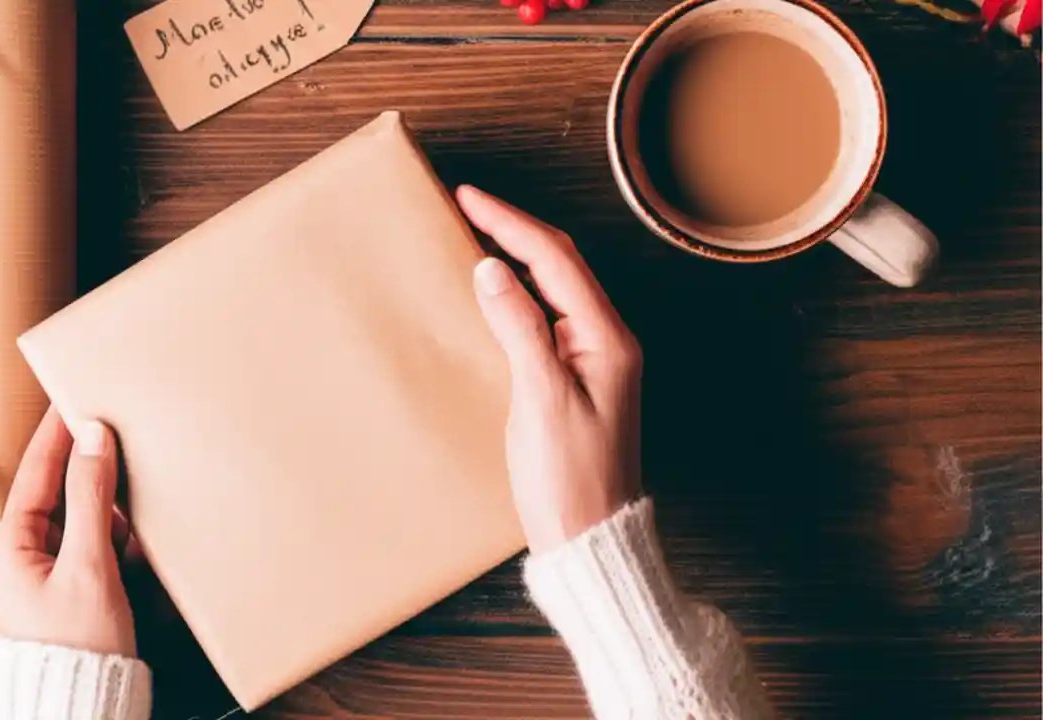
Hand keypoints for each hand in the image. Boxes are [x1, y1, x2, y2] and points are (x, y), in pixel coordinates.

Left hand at [0, 408, 136, 656]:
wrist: (84, 706)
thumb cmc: (79, 646)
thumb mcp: (89, 564)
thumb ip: (91, 497)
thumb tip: (93, 437)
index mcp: (10, 548)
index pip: (34, 472)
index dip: (57, 434)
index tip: (74, 396)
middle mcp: (22, 557)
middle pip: (57, 492)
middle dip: (88, 468)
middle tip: (115, 432)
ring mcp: (47, 574)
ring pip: (80, 517)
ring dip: (106, 506)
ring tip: (131, 490)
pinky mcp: (72, 590)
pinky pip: (93, 544)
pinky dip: (114, 534)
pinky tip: (133, 536)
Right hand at [458, 185, 642, 552]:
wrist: (589, 537)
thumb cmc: (570, 480)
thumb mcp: (541, 401)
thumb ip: (519, 330)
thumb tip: (491, 269)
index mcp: (607, 339)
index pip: (556, 259)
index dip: (511, 223)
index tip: (469, 199)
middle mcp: (607, 341)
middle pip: (562, 264)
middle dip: (516, 229)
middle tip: (468, 204)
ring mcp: (594, 360)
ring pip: (556, 288)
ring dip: (519, 256)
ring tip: (479, 234)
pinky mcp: (577, 380)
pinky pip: (548, 317)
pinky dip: (519, 294)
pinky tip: (496, 294)